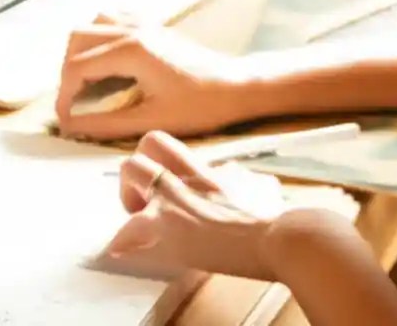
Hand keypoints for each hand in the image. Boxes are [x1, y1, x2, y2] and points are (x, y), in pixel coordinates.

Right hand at [56, 13, 258, 140]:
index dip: (64, 96)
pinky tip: (110, 62)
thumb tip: (72, 126)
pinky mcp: (155, 27)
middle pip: (77, 38)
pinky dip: (102, 36)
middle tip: (75, 102)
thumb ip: (106, 124)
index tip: (66, 120)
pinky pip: (116, 19)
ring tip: (88, 81)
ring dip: (82, 50)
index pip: (76, 68)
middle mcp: (134, 30)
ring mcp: (145, 24)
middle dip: (68, 71)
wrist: (237, 86)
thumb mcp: (151, 121)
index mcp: (131, 51)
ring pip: (94, 23)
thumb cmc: (201, 105)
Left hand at [104, 131, 285, 280]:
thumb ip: (236, 179)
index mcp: (202, 171)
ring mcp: (174, 198)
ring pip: (130, 172)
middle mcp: (184, 177)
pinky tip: (121, 251)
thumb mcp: (255, 186)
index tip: (157, 184)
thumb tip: (233, 175)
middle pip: (143, 149)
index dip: (149, 163)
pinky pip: (129, 229)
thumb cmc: (272, 217)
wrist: (276, 236)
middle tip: (142, 206)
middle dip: (130, 180)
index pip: (161, 145)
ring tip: (137, 226)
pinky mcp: (170, 227)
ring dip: (125, 199)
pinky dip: (121, 241)